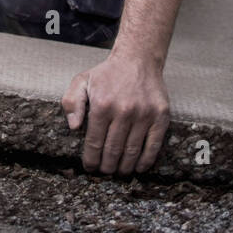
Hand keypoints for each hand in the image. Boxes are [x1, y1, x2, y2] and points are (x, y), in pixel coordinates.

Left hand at [61, 53, 170, 175]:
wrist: (138, 59)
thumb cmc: (107, 74)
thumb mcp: (82, 80)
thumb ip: (72, 102)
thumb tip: (74, 127)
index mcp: (102, 105)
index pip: (94, 142)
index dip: (91, 159)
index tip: (90, 168)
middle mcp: (123, 111)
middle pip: (113, 150)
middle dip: (107, 166)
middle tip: (105, 172)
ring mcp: (144, 114)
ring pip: (132, 151)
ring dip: (125, 167)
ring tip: (120, 172)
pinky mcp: (160, 116)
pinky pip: (153, 145)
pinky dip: (146, 161)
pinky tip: (139, 168)